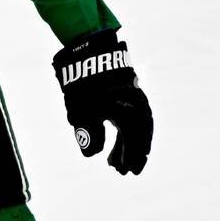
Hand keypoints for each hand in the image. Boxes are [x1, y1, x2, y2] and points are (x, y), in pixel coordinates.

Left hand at [53, 28, 152, 175]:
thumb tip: (93, 154)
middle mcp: (135, 104)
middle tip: (126, 172)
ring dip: (126, 144)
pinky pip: (128, 116)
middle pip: (139, 134)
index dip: (133, 157)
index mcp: (129, 109)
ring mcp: (131, 97)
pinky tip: (112, 141)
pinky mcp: (123, 92)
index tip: (128, 172)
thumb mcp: (80, 109)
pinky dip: (122, 131)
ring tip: (114, 162)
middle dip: (133, 154)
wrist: (86, 48)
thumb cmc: (82, 81)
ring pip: (133, 126)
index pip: (136, 139)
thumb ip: (88, 133)